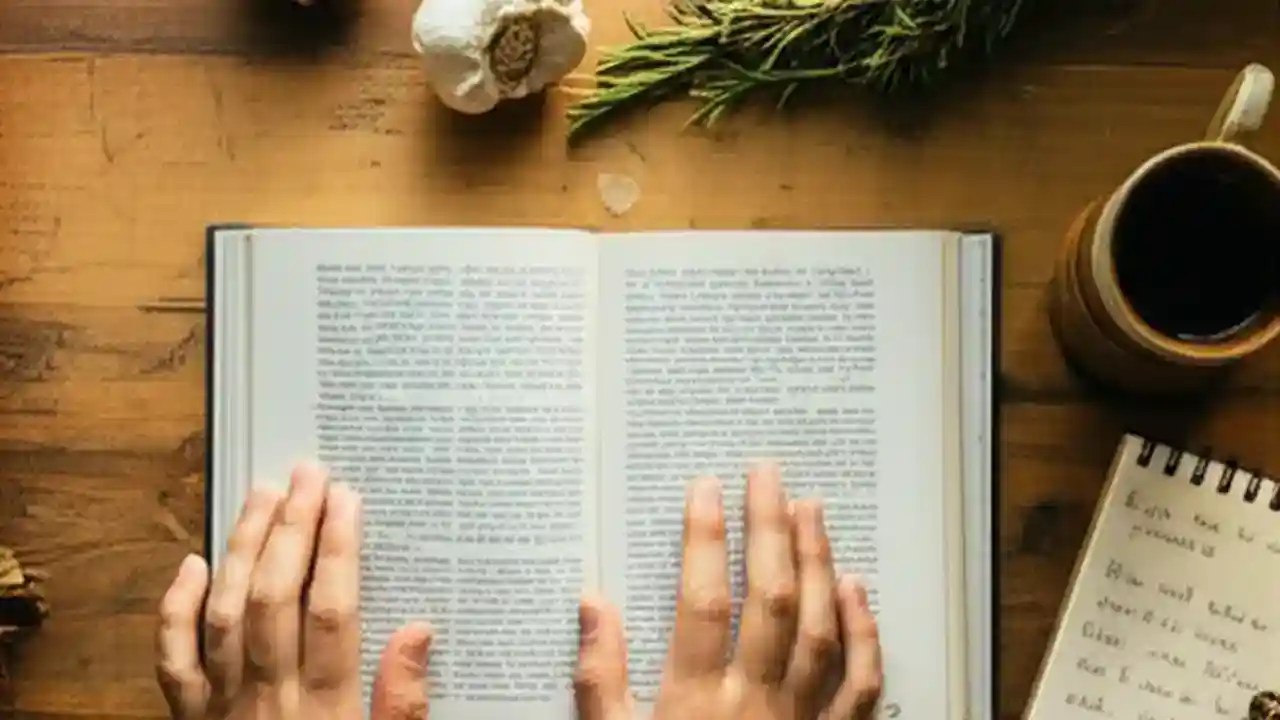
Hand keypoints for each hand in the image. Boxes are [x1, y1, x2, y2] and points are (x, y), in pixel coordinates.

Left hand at [155, 464, 431, 718]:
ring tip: (262, 493)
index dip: (338, 548)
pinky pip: (173, 660)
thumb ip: (404, 705)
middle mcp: (269, 702)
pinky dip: (176, 608)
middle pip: (275, 599)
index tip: (346, 498)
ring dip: (243, 547)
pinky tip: (193, 562)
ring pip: (225, 613)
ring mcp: (223, 709)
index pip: (331, 613)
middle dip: (291, 528)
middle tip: (307, 474)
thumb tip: (419, 632)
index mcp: (326, 712)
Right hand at [575, 465, 882, 719]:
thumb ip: (598, 679)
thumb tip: (592, 602)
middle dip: (771, 528)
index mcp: (695, 701)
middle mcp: (755, 703)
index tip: (705, 487)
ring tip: (812, 507)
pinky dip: (866, 634)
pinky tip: (858, 589)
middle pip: (773, 598)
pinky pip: (862, 685)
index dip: (705, 538)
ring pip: (823, 627)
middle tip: (768, 473)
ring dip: (820, 561)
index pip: (704, 600)